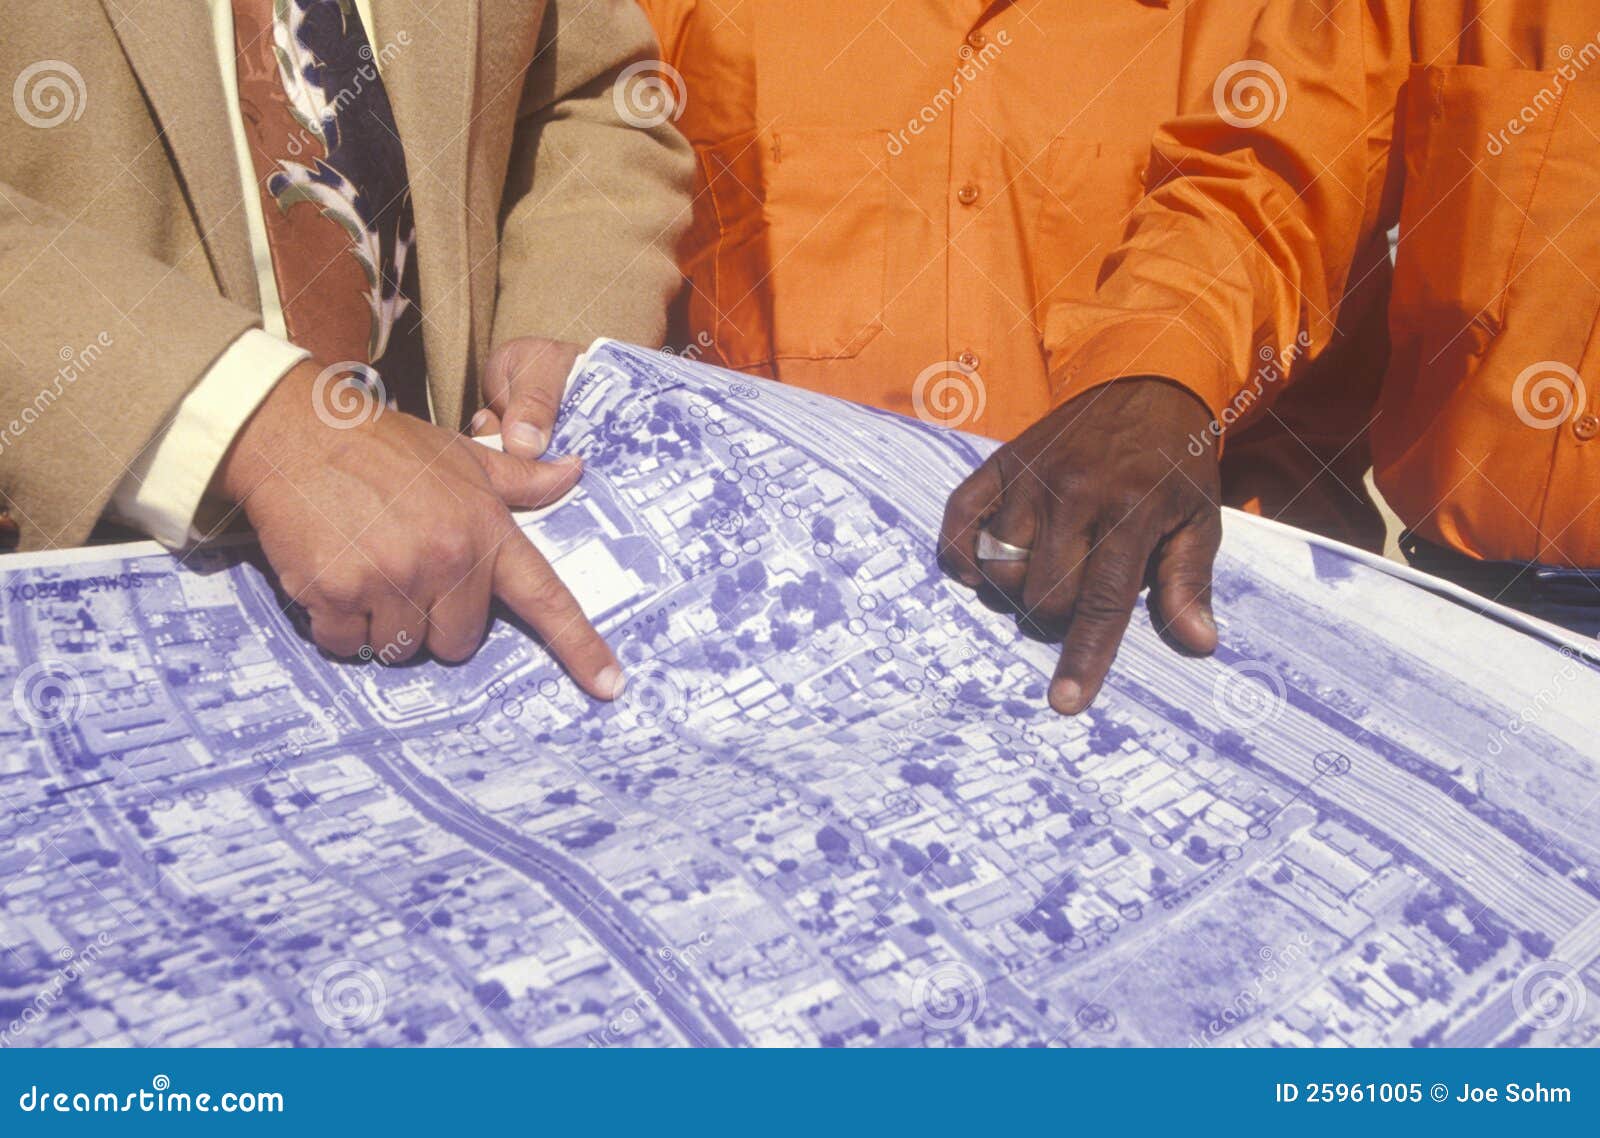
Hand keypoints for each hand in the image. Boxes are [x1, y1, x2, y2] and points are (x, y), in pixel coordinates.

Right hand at [216, 359, 622, 697]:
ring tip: (368, 568)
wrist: (299, 433)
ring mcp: (392, 578)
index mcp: (486, 531)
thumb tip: (574, 471)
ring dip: (383, 625)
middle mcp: (447, 559)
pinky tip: (333, 577)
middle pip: (457, 642)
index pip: (545, 599)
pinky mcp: (337, 592)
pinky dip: (338, 625)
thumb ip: (521, 479)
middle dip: (434, 622)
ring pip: (401, 648)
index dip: (580, 647)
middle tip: (408, 575)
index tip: (610, 686)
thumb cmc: (388, 448)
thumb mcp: (465, 457)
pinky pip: (348, 645)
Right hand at [939, 377, 1221, 714]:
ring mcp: (1029, 475)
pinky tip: (980, 569)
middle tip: (1082, 590)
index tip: (1063, 703)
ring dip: (1017, 587)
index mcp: (1129, 510)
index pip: (1101, 601)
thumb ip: (1190, 581)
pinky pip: (958, 520)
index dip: (1083, 657)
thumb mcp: (1200, 518)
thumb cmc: (1175, 462)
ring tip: (1044, 571)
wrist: (1143, 380)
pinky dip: (961, 554)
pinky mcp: (999, 462)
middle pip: (1044, 594)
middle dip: (1060, 614)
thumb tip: (1198, 644)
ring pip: (1000, 566)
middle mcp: (1072, 492)